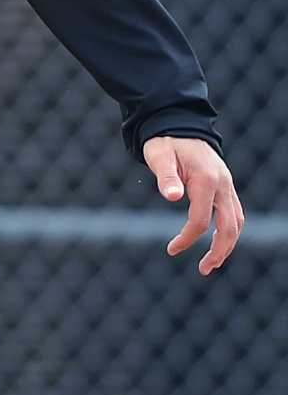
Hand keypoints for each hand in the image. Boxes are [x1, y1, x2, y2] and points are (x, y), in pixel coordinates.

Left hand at [143, 135, 242, 274]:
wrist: (179, 125)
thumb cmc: (165, 142)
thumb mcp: (159, 156)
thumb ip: (166, 177)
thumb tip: (172, 197)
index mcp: (206, 180)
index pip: (201, 219)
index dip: (187, 238)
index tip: (171, 250)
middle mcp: (222, 185)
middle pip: (229, 225)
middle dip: (219, 250)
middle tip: (205, 269)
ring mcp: (227, 186)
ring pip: (236, 221)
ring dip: (227, 244)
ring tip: (212, 263)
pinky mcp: (225, 187)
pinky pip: (234, 213)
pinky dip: (229, 231)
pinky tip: (217, 243)